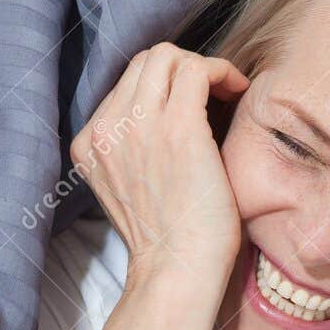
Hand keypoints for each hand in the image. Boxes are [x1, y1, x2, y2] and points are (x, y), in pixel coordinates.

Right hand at [72, 42, 248, 282]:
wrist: (177, 273)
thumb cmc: (170, 240)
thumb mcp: (131, 187)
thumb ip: (135, 149)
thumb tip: (170, 113)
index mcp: (90, 144)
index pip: (126, 85)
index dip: (164, 83)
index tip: (194, 101)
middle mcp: (106, 129)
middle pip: (143, 62)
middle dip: (183, 67)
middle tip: (213, 91)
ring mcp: (137, 125)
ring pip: (166, 56)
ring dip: (202, 67)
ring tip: (226, 91)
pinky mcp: (176, 128)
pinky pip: (197, 69)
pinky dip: (223, 71)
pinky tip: (239, 92)